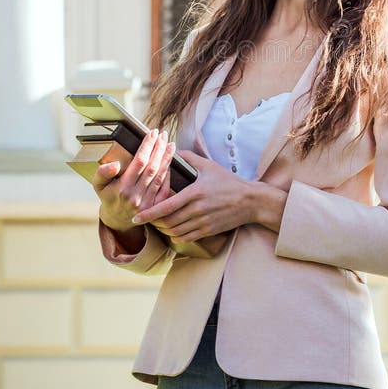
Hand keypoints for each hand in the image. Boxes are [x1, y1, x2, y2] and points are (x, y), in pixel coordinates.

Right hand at [93, 128, 174, 233]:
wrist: (116, 220)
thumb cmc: (107, 196)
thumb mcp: (98, 184)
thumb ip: (103, 173)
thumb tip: (114, 164)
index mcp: (122, 188)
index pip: (139, 162)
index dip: (147, 146)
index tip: (152, 133)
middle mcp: (136, 196)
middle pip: (152, 167)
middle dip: (159, 148)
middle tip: (163, 135)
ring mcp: (147, 203)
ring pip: (160, 176)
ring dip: (167, 158)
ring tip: (170, 144)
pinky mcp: (155, 207)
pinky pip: (165, 188)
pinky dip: (169, 174)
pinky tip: (170, 162)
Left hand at [131, 150, 254, 242]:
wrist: (250, 201)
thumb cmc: (229, 182)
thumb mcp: (210, 166)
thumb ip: (190, 158)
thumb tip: (173, 150)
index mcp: (195, 193)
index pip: (166, 206)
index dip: (149, 213)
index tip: (136, 216)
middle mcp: (197, 210)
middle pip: (168, 222)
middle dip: (154, 222)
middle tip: (146, 219)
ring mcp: (203, 222)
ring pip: (175, 231)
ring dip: (164, 230)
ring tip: (158, 224)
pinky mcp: (209, 231)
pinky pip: (186, 238)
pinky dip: (176, 236)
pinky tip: (173, 231)